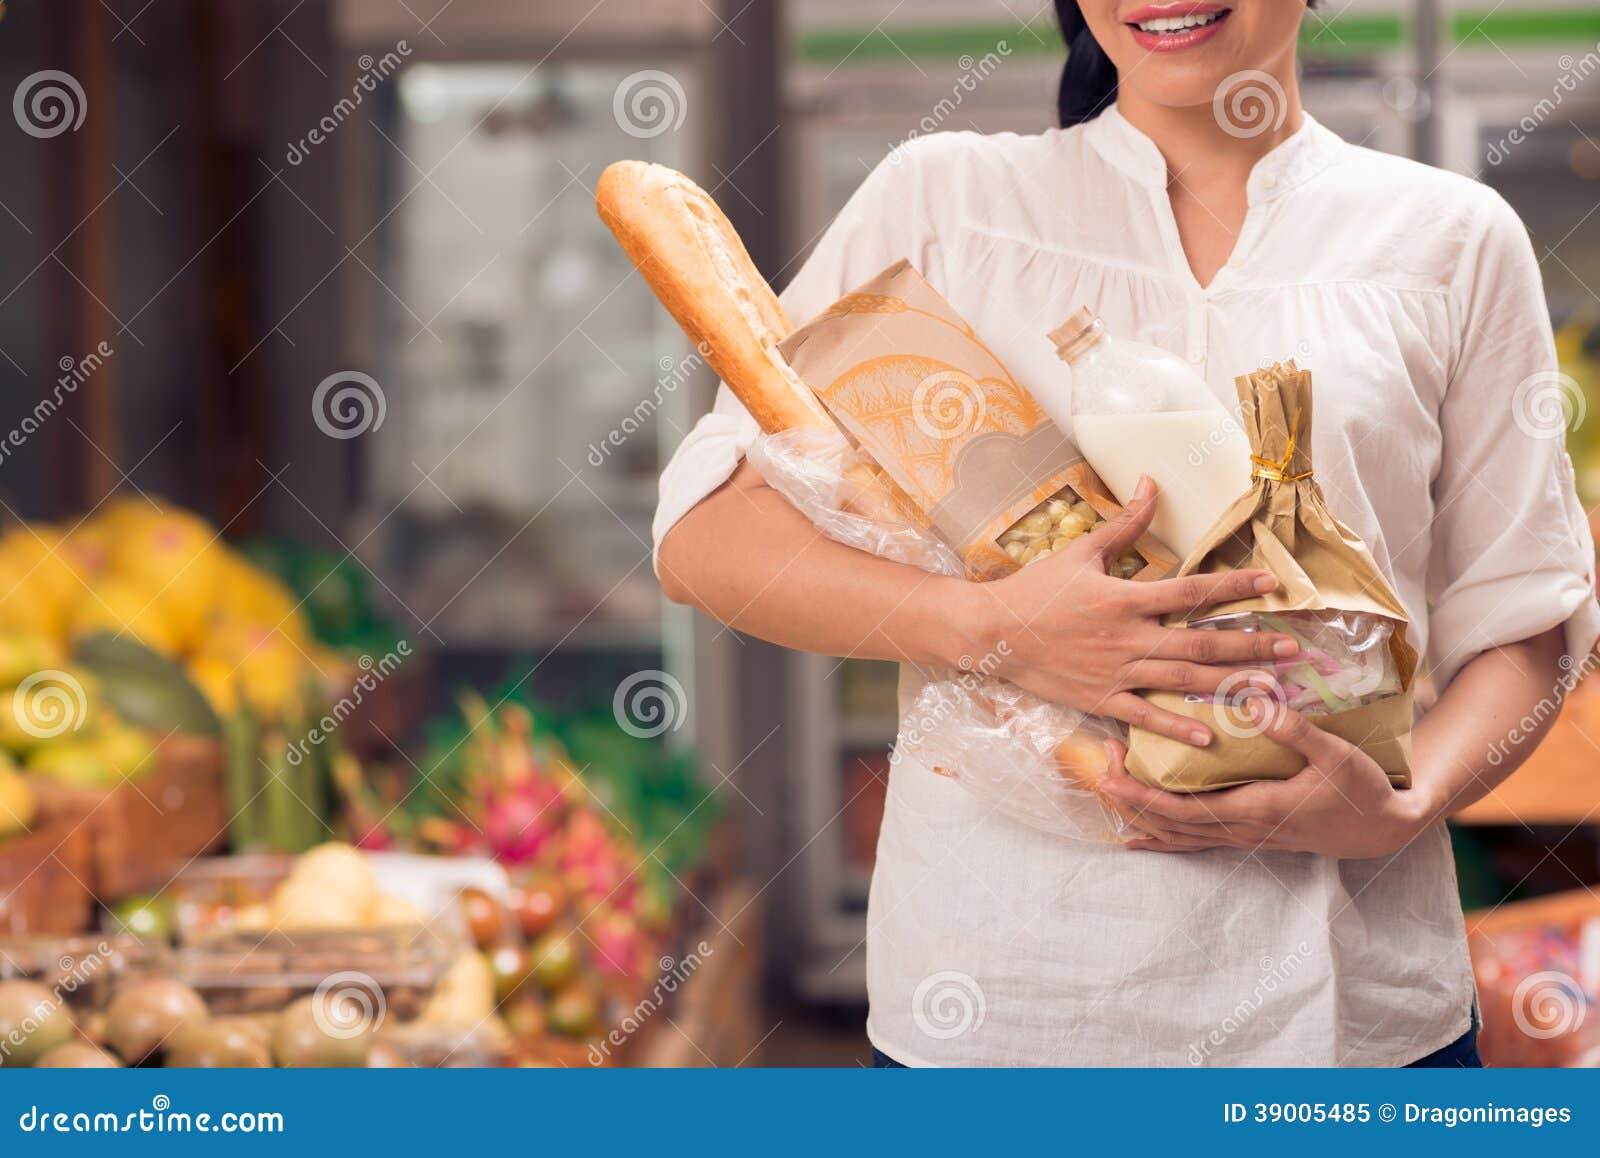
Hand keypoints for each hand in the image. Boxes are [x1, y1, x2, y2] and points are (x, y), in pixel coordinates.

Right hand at [957, 477, 1300, 745]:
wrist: (993, 632)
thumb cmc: (1036, 590)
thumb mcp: (1082, 552)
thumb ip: (1124, 523)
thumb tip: (1151, 482)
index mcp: (1126, 599)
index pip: (1191, 592)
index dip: (1234, 588)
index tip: (1273, 586)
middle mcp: (1128, 638)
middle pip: (1200, 643)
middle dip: (1251, 645)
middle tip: (1294, 649)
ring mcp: (1116, 672)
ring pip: (1183, 682)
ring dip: (1230, 685)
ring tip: (1271, 689)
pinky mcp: (1101, 700)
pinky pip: (1144, 717)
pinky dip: (1176, 728)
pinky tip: (1209, 734)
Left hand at [1100, 701, 1436, 858]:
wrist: (1380, 827)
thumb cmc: (1359, 789)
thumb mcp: (1335, 754)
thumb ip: (1295, 730)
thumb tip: (1255, 702)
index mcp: (1253, 809)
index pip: (1180, 808)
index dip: (1140, 793)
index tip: (1111, 769)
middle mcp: (1240, 829)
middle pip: (1167, 824)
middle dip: (1127, 799)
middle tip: (1098, 766)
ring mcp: (1242, 837)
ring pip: (1176, 836)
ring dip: (1138, 815)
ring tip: (1106, 789)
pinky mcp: (1246, 835)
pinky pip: (1193, 842)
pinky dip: (1160, 838)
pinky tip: (1134, 834)